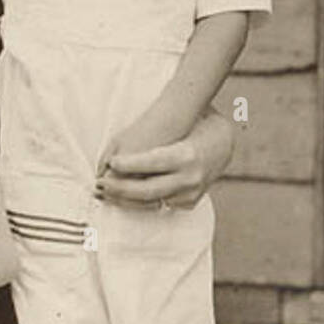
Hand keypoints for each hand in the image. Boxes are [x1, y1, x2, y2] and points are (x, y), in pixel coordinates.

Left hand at [95, 110, 233, 210]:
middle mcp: (189, 178)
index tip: (111, 163)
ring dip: (124, 200)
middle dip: (119, 189)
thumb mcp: (181, 118)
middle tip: (100, 184)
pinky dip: (139, 202)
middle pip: (146, 190)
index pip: (152, 163)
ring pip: (149, 203)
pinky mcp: (188, 202)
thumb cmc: (196, 124)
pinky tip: (122, 197)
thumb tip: (125, 134)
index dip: (129, 165)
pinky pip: (159, 205)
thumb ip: (155, 126)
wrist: (224, 144)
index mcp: (186, 155)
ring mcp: (190, 193)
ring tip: (104, 192)